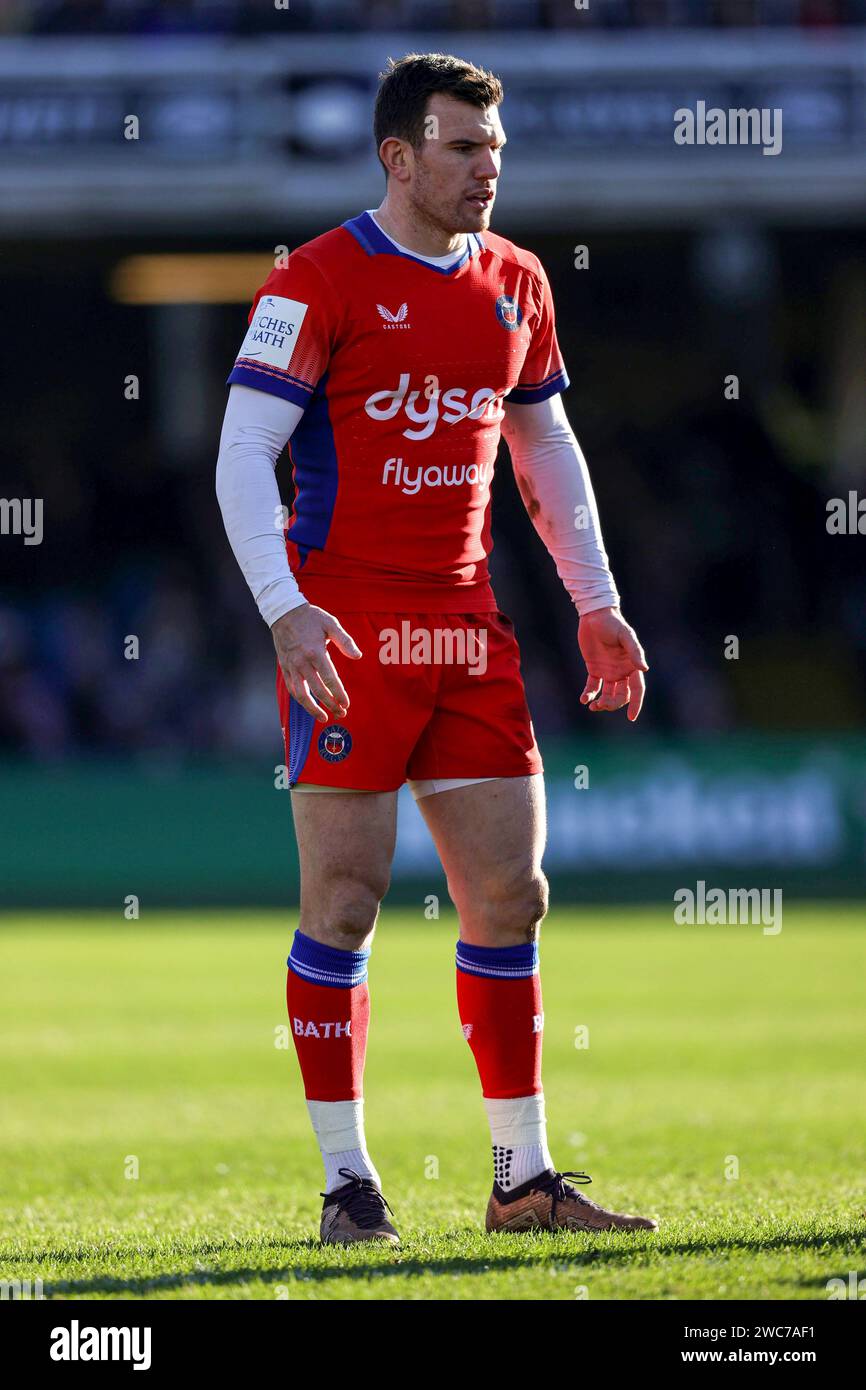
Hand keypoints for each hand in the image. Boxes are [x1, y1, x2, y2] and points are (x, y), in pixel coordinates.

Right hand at [272, 604, 361, 722]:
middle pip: (318, 690)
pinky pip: (292, 688)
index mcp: (315, 652)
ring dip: (313, 709)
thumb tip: (358, 656)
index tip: (346, 704)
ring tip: (324, 717)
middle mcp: (302, 662)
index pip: (330, 679)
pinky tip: (310, 706)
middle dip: (330, 704)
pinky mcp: (285, 667)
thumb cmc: (311, 618)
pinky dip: (301, 700)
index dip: (339, 694)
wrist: (284, 613)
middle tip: (341, 713)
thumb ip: (345, 641)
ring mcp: (291, 666)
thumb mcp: (331, 624)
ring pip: (301, 694)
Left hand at [578, 607, 647, 721]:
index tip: (631, 717)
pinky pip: (593, 687)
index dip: (636, 704)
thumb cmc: (613, 624)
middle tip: (602, 705)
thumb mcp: (625, 636)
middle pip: (621, 695)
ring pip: (607, 694)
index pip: (637, 689)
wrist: (594, 616)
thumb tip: (645, 669)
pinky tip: (584, 699)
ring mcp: (608, 671)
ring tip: (592, 705)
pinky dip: (589, 695)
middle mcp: (622, 671)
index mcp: (632, 665)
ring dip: (601, 703)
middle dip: (613, 704)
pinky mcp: (594, 669)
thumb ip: (635, 652)